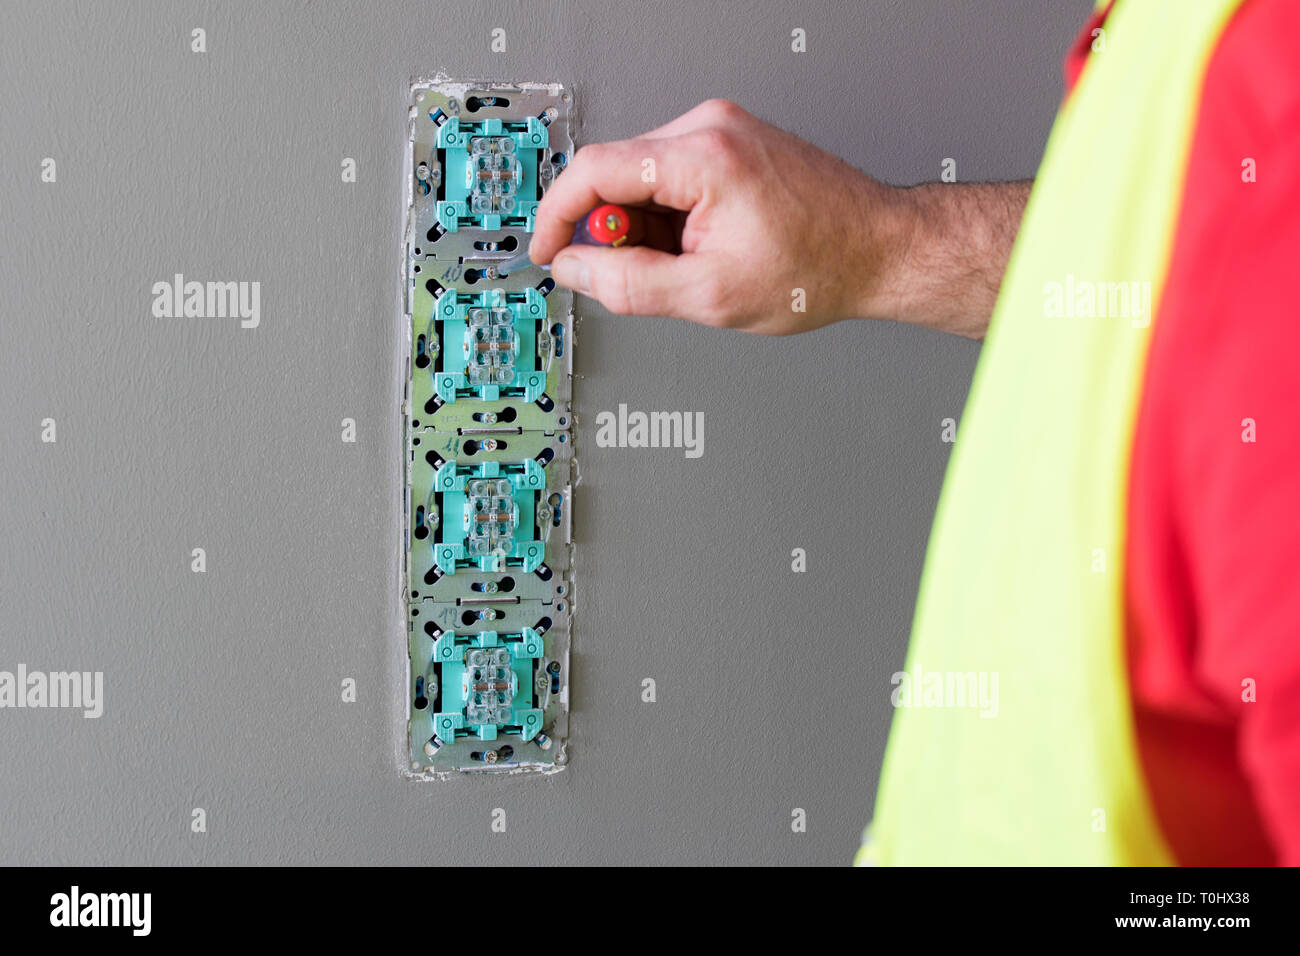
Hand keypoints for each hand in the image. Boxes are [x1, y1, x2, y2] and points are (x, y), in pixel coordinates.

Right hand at [530, 99, 914, 335]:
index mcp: (704, 155)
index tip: (547, 250)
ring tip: (691, 265)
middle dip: (612, 231)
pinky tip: (703, 247)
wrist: (879, 249)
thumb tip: (575, 268)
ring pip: (642, 178)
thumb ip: (628, 284)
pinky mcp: (732, 141)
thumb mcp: (709, 296)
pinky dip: (670, 218)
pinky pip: (671, 177)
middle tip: (640, 277)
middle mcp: (711, 126)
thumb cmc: (819, 267)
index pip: (594, 170)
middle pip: (616, 173)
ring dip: (644, 228)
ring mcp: (723, 129)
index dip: (557, 216)